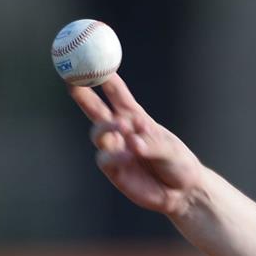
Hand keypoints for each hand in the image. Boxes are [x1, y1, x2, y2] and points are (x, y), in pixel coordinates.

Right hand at [70, 75, 203, 216]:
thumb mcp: (172, 151)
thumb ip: (152, 144)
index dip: (104, 77)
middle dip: (81, 93)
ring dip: (108, 127)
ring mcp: (115, 150)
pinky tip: (131, 154)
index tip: (94, 61)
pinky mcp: (114, 170)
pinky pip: (106, 158)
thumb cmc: (179, 165)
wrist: (184, 194)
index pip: (116, 93)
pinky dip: (116, 155)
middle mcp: (121, 131)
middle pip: (95, 109)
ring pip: (98, 133)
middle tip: (72, 81)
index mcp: (136, 117)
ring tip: (125, 126)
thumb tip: (132, 140)